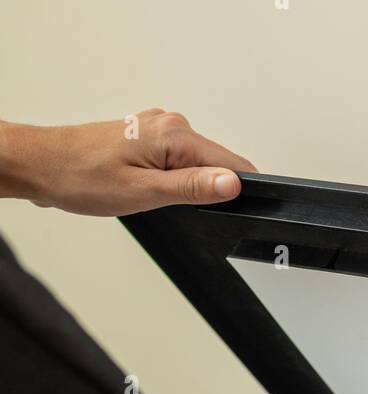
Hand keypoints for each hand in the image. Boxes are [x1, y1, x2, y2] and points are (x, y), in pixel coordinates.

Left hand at [0, 109, 255, 214]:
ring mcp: (158, 130)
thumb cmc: (83, 177)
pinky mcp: (147, 139)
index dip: (240, 191)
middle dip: (211, 192)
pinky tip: (149, 192)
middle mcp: (170, 124)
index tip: (242, 213)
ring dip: (187, 189)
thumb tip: (232, 184)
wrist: (44, 166)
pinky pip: (176, 162)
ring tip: (157, 201)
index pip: (232, 163)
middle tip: (181, 212)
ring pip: (195, 164)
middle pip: (215, 164)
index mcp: (175, 135)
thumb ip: (193, 187)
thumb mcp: (145, 192)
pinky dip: (171, 181)